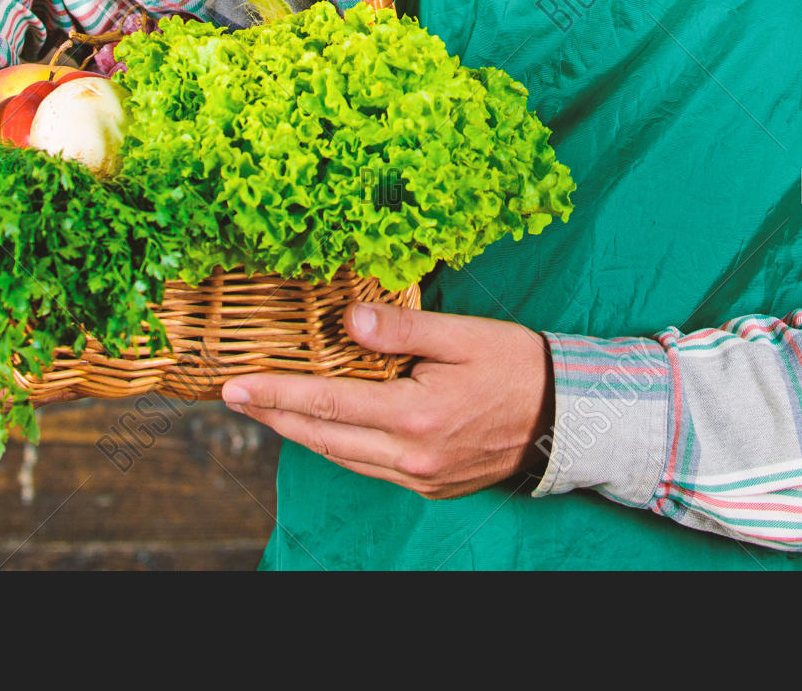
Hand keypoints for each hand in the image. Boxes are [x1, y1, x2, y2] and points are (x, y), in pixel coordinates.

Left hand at [220, 300, 554, 499]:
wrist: (568, 416)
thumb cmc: (518, 365)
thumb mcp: (463, 334)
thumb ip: (402, 329)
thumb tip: (347, 319)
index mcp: (417, 415)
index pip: (328, 404)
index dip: (276, 393)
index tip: (235, 386)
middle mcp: (412, 456)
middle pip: (324, 438)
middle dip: (274, 415)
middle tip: (233, 396)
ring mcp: (421, 475)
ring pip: (342, 456)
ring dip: (301, 432)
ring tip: (267, 407)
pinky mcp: (430, 483)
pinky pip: (368, 465)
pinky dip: (337, 444)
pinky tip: (323, 426)